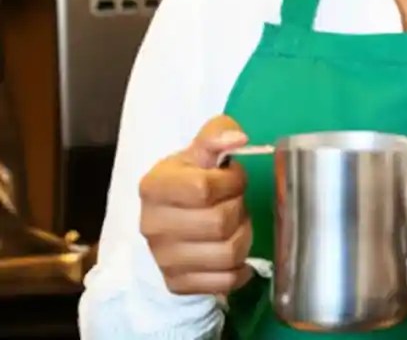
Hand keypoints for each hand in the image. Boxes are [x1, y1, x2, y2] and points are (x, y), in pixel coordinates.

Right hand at [139, 115, 252, 294]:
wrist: (171, 218)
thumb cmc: (191, 179)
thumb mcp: (201, 151)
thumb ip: (218, 134)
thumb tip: (238, 138)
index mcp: (154, 187)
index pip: (204, 188)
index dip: (231, 182)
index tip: (233, 178)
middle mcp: (151, 226)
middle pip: (219, 223)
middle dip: (239, 209)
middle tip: (234, 203)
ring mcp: (162, 259)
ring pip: (228, 253)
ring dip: (243, 237)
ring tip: (234, 226)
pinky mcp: (177, 284)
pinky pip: (226, 281)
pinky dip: (241, 268)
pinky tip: (234, 253)